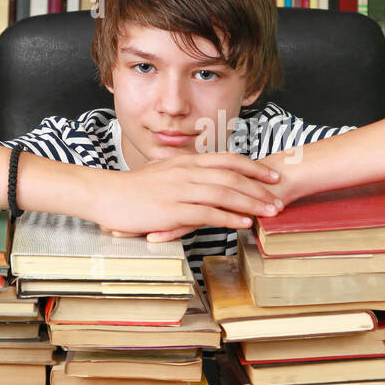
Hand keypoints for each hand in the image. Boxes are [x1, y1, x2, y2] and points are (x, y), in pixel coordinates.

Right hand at [87, 151, 287, 243]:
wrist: (104, 194)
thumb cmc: (132, 188)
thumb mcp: (162, 171)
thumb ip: (183, 172)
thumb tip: (201, 174)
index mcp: (186, 162)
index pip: (228, 160)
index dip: (254, 167)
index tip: (273, 175)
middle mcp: (187, 172)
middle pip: (232, 177)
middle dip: (260, 189)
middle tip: (280, 200)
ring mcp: (180, 190)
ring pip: (224, 193)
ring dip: (251, 203)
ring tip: (270, 213)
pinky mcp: (172, 209)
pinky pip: (207, 212)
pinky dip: (229, 217)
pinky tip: (243, 223)